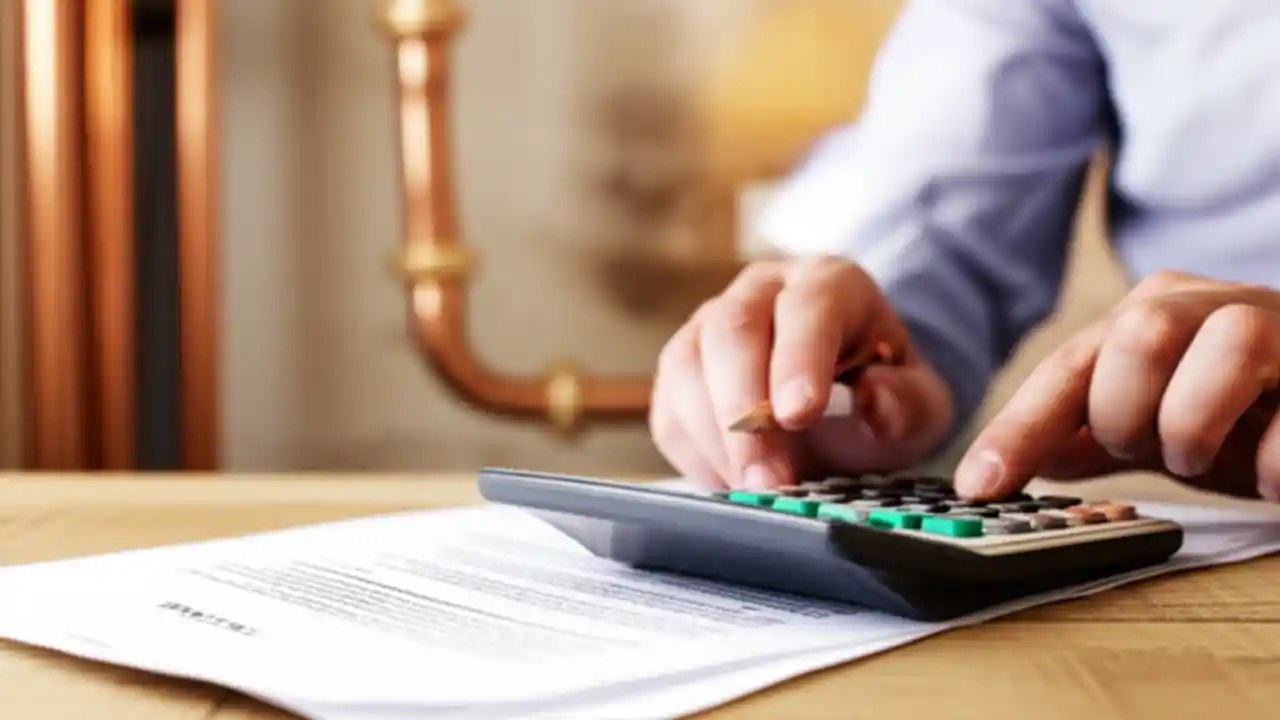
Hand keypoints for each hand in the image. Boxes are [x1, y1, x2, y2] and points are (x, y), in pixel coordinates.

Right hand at [649, 258, 954, 489]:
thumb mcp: (919, 404)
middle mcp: (760, 292)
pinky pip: (670, 410)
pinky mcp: (680, 373)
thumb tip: (873, 399)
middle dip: (745, 411)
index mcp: (828, 284)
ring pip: (688, 367)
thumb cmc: (882, 394)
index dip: (799, 359)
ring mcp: (709, 327)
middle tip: (769, 477)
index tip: (800, 414)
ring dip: (716, 437)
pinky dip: (697, 454)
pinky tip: (733, 481)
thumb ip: (907, 402)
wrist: (845, 403)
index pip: (807, 306)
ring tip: (753, 490)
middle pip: (732, 331)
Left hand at [956, 271, 1279, 500]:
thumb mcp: (1157, 420)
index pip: (1067, 368)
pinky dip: (1270, 464)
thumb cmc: (1244, 410)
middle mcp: (1211, 307)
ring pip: (1226, 345)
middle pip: (1139, 336)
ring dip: (1197, 423)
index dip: (1018, 429)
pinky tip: (1266, 478)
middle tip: (1150, 451)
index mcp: (1152, 314)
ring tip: (1203, 456)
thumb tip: (1005, 464)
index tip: (979, 486)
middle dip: (1128, 414)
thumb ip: (1088, 436)